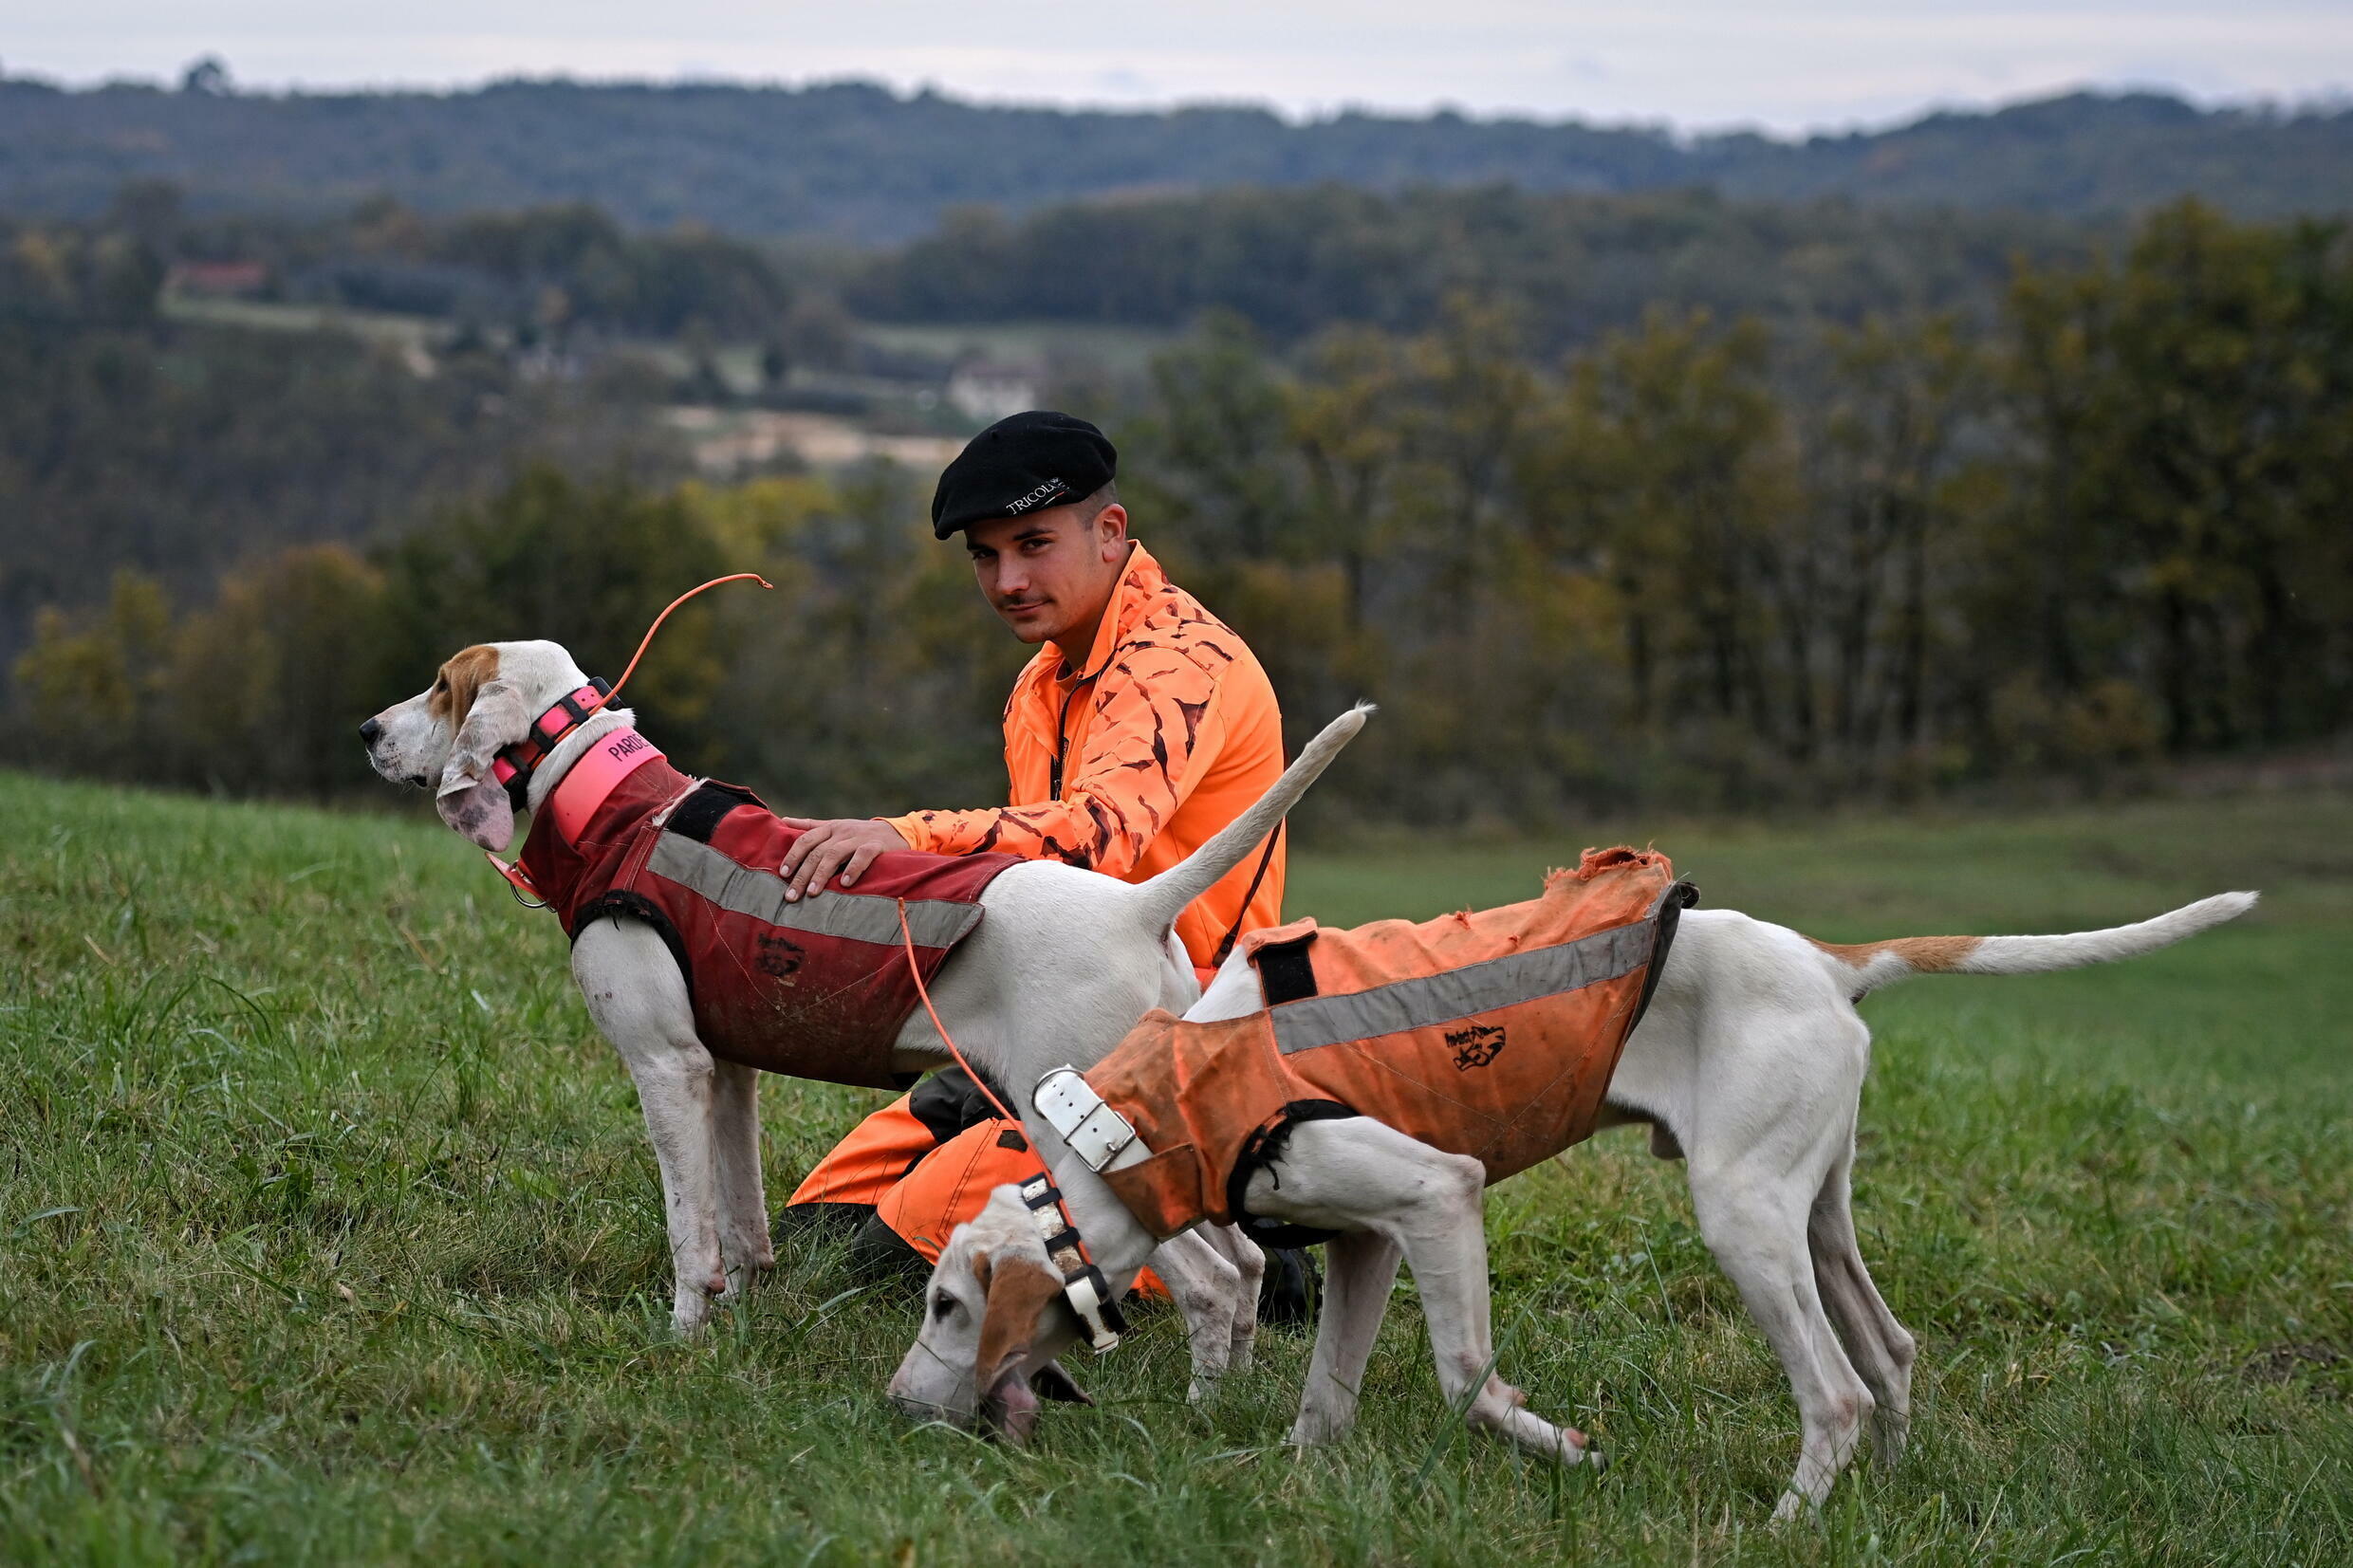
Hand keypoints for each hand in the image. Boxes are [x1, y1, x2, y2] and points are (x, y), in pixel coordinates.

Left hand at [776, 818, 907, 900]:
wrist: (897, 832)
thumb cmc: (860, 834)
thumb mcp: (835, 826)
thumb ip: (810, 826)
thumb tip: (783, 820)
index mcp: (830, 828)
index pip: (806, 840)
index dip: (793, 856)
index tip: (782, 874)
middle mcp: (842, 831)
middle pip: (817, 852)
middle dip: (802, 874)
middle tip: (792, 895)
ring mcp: (859, 838)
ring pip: (835, 854)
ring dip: (822, 874)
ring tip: (812, 893)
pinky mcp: (877, 846)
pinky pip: (862, 856)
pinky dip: (852, 869)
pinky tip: (845, 883)